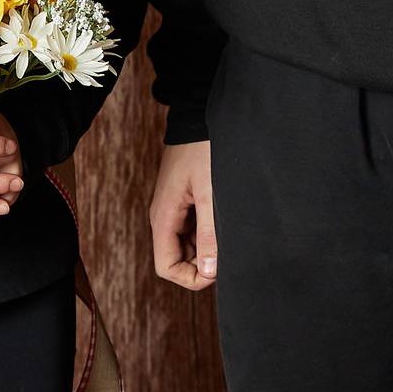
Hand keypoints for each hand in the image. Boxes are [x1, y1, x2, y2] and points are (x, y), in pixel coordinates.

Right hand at [150, 139, 216, 290]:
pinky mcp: (184, 199)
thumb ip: (209, 232)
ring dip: (206, 245)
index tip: (218, 268)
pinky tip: (224, 217)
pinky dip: (208, 230)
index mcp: (163, 217)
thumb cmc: (202, 148)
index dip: (191, 277)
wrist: (198, 114)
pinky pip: (192, 227)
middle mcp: (164, 215)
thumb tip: (209, 271)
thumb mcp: (209, 192)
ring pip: (186, 243)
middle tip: (228, 249)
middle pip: (177, 258)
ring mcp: (173, 207)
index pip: (167, 267)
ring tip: (228, 229)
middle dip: (202, 262)